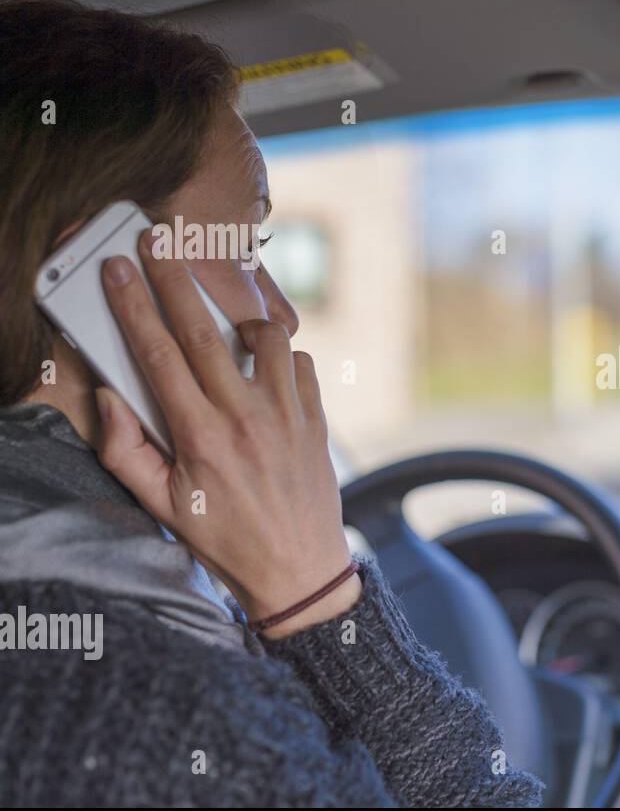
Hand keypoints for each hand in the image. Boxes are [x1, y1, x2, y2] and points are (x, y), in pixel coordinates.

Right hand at [95, 231, 358, 637]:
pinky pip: (300, 364)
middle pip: (204, 330)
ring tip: (221, 318)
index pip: (158, 355)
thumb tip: (110, 394)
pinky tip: (263, 367)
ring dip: (240, 317)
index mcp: (200, 437)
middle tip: (157, 239)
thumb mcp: (160, 506)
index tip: (117, 268)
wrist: (299, 571)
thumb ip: (126, 450)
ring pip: (264, 337)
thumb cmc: (223, 540)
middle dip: (175, 278)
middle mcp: (246, 418)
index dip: (133, 305)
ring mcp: (288, 415)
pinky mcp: (317, 420)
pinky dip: (280, 354)